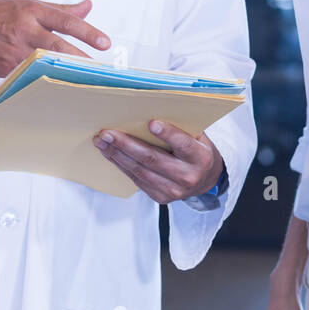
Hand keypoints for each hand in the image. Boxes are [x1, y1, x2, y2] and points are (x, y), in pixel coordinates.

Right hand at [0, 0, 110, 77]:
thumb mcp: (28, 4)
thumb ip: (60, 9)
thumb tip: (87, 6)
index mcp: (32, 10)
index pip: (66, 21)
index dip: (87, 32)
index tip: (105, 43)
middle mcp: (25, 29)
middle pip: (57, 46)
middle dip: (79, 58)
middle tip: (98, 68)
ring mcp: (14, 50)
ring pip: (44, 63)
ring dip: (63, 71)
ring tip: (84, 78)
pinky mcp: (6, 67)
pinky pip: (29, 74)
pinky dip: (43, 79)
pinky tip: (59, 85)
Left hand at [93, 120, 223, 203]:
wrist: (206, 181)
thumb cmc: (198, 152)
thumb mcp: (198, 137)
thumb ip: (180, 128)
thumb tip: (149, 112)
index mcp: (200, 158)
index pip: (183, 144)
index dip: (168, 134)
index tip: (151, 123)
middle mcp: (187, 176)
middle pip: (152, 159)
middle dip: (126, 145)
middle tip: (108, 133)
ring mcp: (173, 190)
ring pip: (139, 170)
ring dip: (117, 155)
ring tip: (102, 142)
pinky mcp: (160, 197)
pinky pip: (136, 179)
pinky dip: (121, 165)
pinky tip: (111, 154)